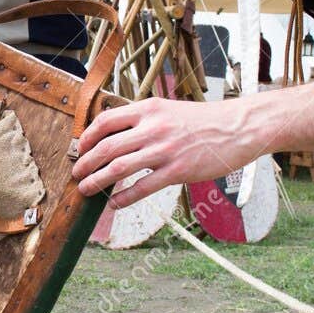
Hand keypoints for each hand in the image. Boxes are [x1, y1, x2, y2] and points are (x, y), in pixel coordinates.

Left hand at [71, 97, 268, 207]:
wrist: (237, 128)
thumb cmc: (203, 121)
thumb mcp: (169, 109)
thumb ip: (144, 118)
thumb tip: (116, 133)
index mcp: (149, 109)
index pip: (106, 120)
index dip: (87, 137)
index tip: (80, 148)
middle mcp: (153, 128)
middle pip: (107, 147)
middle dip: (86, 163)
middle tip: (76, 174)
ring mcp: (165, 150)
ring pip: (119, 168)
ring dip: (97, 181)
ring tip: (85, 189)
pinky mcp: (178, 171)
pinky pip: (143, 187)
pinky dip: (124, 197)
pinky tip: (114, 203)